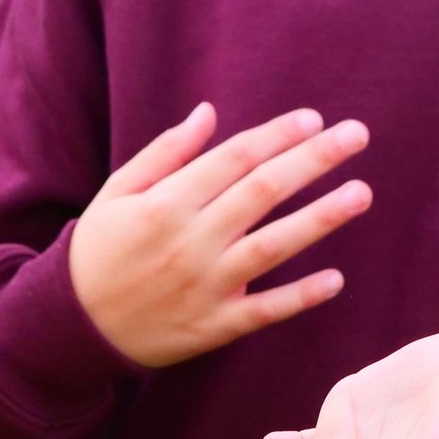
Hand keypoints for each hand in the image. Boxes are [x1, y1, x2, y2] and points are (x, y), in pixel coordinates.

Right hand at [72, 102, 371, 368]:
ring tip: (362, 193)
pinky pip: (264, 311)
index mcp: (166, 202)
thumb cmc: (101, 249)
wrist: (76, 326)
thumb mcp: (119, 191)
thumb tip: (209, 111)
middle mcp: (191, 241)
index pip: (234, 158)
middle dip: (314, 160)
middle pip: (263, 191)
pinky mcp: (214, 326)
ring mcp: (205, 286)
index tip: (313, 119)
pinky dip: (300, 297)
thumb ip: (165, 152)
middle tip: (357, 135)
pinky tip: (336, 279)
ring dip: (321, 219)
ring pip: (273, 247)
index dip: (277, 135)